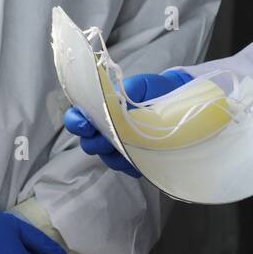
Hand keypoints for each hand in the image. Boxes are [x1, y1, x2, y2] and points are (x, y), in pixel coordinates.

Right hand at [63, 69, 193, 176]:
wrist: (176, 100)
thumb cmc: (153, 90)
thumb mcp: (140, 85)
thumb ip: (126, 90)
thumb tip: (116, 99)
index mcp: (100, 110)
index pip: (76, 118)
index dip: (76, 123)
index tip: (86, 124)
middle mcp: (104, 130)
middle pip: (88, 143)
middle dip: (96, 142)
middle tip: (109, 137)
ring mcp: (118, 146)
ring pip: (107, 158)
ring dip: (114, 155)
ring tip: (128, 148)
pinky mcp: (134, 159)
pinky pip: (128, 168)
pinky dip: (133, 165)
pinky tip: (141, 160)